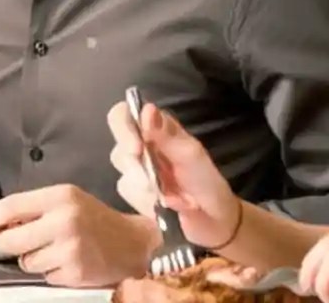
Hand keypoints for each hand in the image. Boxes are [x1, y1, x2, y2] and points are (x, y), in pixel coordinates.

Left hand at [0, 184, 154, 287]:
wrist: (133, 243)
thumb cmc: (95, 220)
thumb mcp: (68, 202)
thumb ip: (35, 209)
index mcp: (61, 196)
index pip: (12, 206)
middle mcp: (64, 220)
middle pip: (10, 241)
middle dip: (10, 245)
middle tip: (26, 242)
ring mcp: (69, 248)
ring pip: (25, 262)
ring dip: (34, 261)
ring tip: (57, 251)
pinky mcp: (73, 273)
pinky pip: (43, 277)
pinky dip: (51, 273)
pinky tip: (69, 263)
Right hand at [107, 100, 240, 248]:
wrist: (210, 219)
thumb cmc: (205, 180)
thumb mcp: (191, 155)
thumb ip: (166, 135)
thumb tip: (146, 110)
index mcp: (158, 126)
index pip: (124, 114)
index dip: (123, 128)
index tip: (137, 148)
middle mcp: (143, 142)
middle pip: (118, 141)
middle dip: (134, 164)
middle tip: (152, 182)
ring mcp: (136, 166)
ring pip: (122, 169)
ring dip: (145, 184)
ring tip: (170, 195)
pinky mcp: (133, 190)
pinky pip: (127, 191)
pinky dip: (146, 199)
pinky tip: (163, 204)